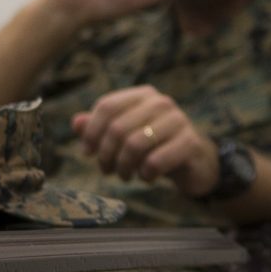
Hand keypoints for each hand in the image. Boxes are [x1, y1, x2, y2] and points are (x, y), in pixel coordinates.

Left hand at [72, 86, 220, 197]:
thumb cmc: (154, 145)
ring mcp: (178, 121)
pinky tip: (147, 176)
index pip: (107, 106)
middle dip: (106, 155)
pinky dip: (145, 174)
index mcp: (143, 94)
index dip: (91, 132)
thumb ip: (100, 127)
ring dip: (123, 167)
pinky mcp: (190, 143)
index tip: (87, 152)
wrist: (194, 161)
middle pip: (118, 128)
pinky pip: (155, 161)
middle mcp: (161, 102)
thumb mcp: (125, 135)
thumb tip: (76, 122)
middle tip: (107, 170)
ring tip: (125, 175)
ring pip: (135, 145)